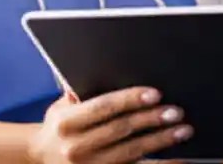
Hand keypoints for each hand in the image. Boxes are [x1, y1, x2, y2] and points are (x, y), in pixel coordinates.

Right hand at [28, 88, 192, 163]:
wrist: (39, 159)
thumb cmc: (59, 126)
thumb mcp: (61, 106)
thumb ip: (81, 90)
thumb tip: (106, 68)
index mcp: (67, 122)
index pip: (104, 107)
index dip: (130, 99)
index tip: (156, 93)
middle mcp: (75, 147)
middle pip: (121, 130)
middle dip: (151, 120)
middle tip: (177, 111)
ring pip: (131, 153)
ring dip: (160, 142)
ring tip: (183, 131)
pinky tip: (177, 159)